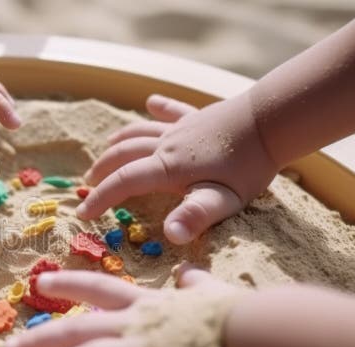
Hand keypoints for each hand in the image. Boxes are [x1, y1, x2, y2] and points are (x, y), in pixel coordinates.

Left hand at [6, 265, 239, 346]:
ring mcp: (141, 346)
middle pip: (76, 329)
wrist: (257, 329)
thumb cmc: (237, 312)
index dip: (68, 284)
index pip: (98, 288)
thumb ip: (196, 283)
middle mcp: (133, 323)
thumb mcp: (211, 291)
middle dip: (40, 339)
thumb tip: (191, 274)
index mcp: (145, 304)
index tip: (40, 283)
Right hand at [77, 93, 279, 244]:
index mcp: (167, 168)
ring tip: (106, 150)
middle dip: (102, 171)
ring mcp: (180, 128)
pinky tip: (150, 102)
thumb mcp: (225, 199)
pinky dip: (158, 108)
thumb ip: (195, 216)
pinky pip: (170, 110)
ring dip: (119, 143)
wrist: (272, 121)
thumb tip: (170, 236)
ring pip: (138, 132)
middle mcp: (165, 145)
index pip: (123, 183)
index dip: (100, 199)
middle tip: (89, 184)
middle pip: (123, 156)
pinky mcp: (197, 117)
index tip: (82, 213)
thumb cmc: (249, 165)